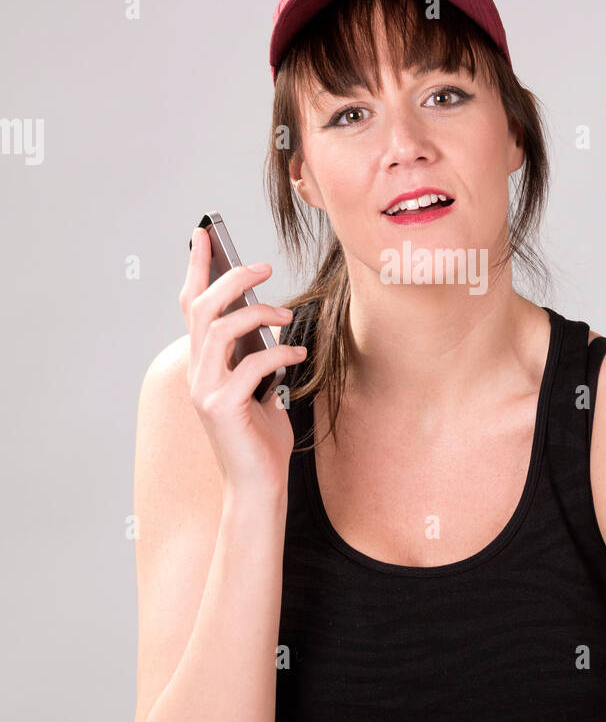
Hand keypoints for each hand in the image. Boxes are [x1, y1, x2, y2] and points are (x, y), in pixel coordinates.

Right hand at [179, 229, 306, 494]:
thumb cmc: (262, 438)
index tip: (204, 233)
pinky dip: (278, 353)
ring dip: (257, 314)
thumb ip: (255, 353)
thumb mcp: (259, 386)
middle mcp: (196, 372)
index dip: (196, 268)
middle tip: (264, 268)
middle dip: (232, 279)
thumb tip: (270, 316)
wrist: (259, 487)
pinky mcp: (221, 406)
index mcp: (202, 364)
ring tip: (288, 316)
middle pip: (203, 308)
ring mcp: (204, 390)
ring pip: (219, 329)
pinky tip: (299, 354)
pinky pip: (249, 364)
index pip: (191, 306)